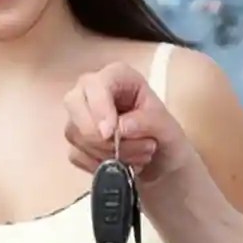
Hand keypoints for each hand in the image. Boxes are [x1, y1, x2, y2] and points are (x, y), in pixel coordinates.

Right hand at [63, 61, 194, 184]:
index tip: (109, 132)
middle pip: (74, 103)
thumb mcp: (168, 127)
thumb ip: (148, 121)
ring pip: (75, 132)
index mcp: (118, 77)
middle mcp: (93, 91)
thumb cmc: (165, 137)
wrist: (162, 165)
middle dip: (97, 134)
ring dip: (106, 152)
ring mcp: (81, 116)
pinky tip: (121, 164)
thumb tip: (120, 127)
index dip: (99, 106)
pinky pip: (76, 154)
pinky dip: (99, 164)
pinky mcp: (77, 141)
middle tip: (121, 149)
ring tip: (139, 156)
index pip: (97, 83)